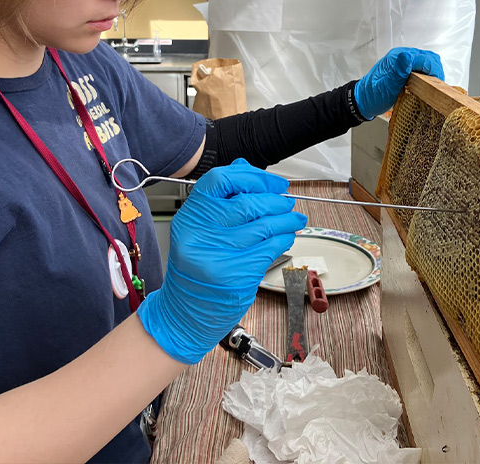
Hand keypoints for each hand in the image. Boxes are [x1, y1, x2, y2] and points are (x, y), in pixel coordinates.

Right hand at [137, 159, 306, 363]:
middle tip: (287, 202)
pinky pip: (269, 250)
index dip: (254, 177)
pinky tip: (287, 237)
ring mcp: (218, 257)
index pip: (222, 180)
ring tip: (294, 218)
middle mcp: (200, 234)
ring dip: (286, 220)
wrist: (185, 312)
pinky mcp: (235, 277)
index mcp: (190, 216)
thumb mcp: (199, 227)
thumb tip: (246, 168)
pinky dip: (283, 240)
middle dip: (276, 201)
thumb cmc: (196, 267)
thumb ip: (222, 197)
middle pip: (248, 204)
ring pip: (264, 227)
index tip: (273, 183)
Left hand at [354, 47, 443, 118]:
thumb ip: (397, 72)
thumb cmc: (373, 96)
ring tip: (431, 87)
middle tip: (435, 87)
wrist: (364, 100)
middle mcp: (402, 57)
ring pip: (428, 62)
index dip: (433, 71)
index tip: (437, 84)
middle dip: (435, 71)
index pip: (424, 58)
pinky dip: (428, 75)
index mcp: (397, 58)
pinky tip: (425, 86)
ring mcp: (405, 62)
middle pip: (429, 58)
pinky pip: (423, 68)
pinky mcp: (406, 68)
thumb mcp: (385, 87)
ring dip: (432, 73)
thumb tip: (407, 57)